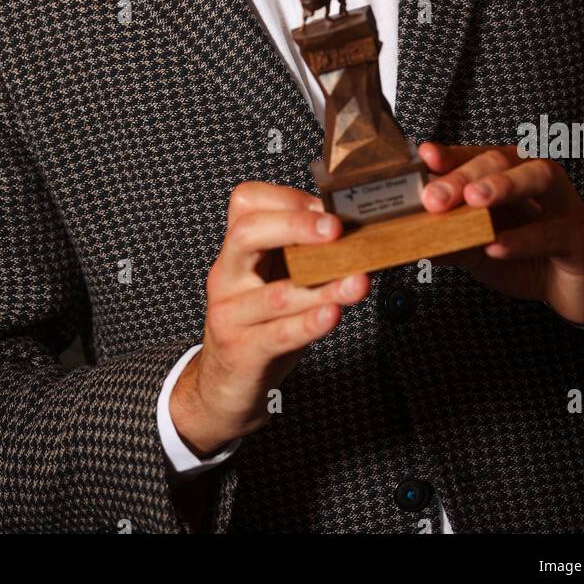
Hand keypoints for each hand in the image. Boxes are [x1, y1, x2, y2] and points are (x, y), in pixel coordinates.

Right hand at [170, 181, 369, 456]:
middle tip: (336, 229)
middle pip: (247, 233)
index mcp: (236, 249)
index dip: (288, 199)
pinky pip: (278, 334)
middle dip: (295, 226)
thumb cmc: (261, 323)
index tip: (327, 209)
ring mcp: (229, 314)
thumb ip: (304, 255)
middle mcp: (227, 274)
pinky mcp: (242, 352)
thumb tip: (354, 231)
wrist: (226, 383)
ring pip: (275, 292)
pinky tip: (333, 314)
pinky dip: (309, 323)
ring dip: (323, 285)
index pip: (247, 202)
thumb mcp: (276, 280)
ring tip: (358, 281)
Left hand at [416, 142, 583, 325]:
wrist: (572, 289)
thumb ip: (450, 238)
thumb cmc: (526, 257)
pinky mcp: (579, 238)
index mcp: (509, 174)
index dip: (451, 155)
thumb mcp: (479, 248)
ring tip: (473, 200)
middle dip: (465, 175)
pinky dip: (523, 239)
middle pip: (501, 161)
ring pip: (538, 177)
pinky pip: (553, 232)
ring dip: (503, 185)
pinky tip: (497, 244)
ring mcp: (562, 204)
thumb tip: (411, 237)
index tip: (425, 156)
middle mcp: (537, 178)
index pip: (476, 155)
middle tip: (435, 196)